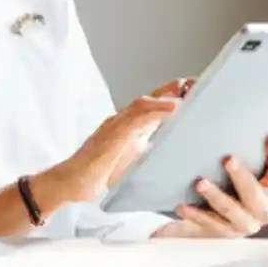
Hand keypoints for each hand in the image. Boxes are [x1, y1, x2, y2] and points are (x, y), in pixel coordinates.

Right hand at [50, 80, 188, 202]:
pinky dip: (155, 112)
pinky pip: (136, 119)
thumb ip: (146, 150)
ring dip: (167, 98)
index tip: (193, 89)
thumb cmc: (98, 174)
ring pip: (143, 104)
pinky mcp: (112, 136)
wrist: (70, 183)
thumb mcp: (131, 161)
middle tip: (197, 83)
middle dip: (174, 89)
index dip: (172, 94)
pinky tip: (172, 110)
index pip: (151, 105)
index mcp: (127, 126)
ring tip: (189, 93)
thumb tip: (170, 151)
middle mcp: (121, 120)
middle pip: (150, 98)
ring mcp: (114, 126)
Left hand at [152, 136, 267, 238]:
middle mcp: (262, 210)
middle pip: (255, 196)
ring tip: (200, 183)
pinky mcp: (221, 233)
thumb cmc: (237, 180)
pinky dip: (194, 215)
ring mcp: (242, 224)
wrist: (216, 214)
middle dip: (243, 178)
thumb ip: (262, 150)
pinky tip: (181, 206)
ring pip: (230, 211)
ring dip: (216, 197)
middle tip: (229, 160)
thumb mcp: (251, 165)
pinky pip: (207, 224)